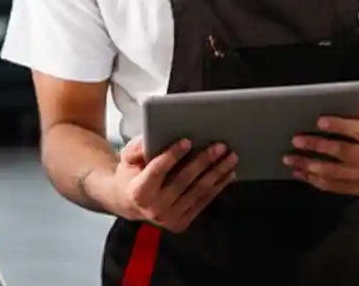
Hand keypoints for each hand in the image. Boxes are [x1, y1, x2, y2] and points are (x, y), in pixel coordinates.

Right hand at [110, 136, 238, 232]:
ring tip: (231, 157)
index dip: (173, 155)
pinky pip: (203, 202)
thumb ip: (139, 147)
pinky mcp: (182, 223)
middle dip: (203, 161)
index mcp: (138, 192)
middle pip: (183, 181)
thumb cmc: (130, 174)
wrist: (129, 204)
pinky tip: (229, 173)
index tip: (187, 140)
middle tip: (219, 146)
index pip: (157, 170)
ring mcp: (169, 219)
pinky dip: (218, 187)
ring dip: (217, 173)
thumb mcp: (127, 158)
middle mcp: (154, 209)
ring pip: (198, 192)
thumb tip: (156, 135)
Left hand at [283, 100, 358, 195]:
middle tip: (296, 140)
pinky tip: (300, 172)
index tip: (318, 121)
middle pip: (344, 153)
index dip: (339, 126)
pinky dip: (314, 180)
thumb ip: (356, 107)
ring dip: (310, 166)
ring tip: (291, 159)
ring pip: (336, 173)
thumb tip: (335, 100)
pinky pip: (334, 186)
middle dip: (318, 146)